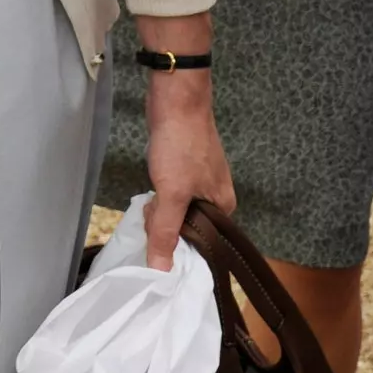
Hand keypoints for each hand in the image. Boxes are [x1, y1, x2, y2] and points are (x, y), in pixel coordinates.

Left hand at [143, 72, 234, 271]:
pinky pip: (171, 195)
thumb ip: (166, 231)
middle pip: (189, 228)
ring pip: (177, 211)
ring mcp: (201, 182)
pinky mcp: (185, 170)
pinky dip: (159, 198)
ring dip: (160, 213)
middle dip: (166, 228)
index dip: (179, 249)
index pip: (203, 244)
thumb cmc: (180, 147)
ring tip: (148, 207)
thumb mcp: (172, 193)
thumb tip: (161, 271)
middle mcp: (216, 197)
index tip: (158, 247)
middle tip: (150, 219)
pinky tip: (149, 195)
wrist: (176, 101)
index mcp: (224, 208)